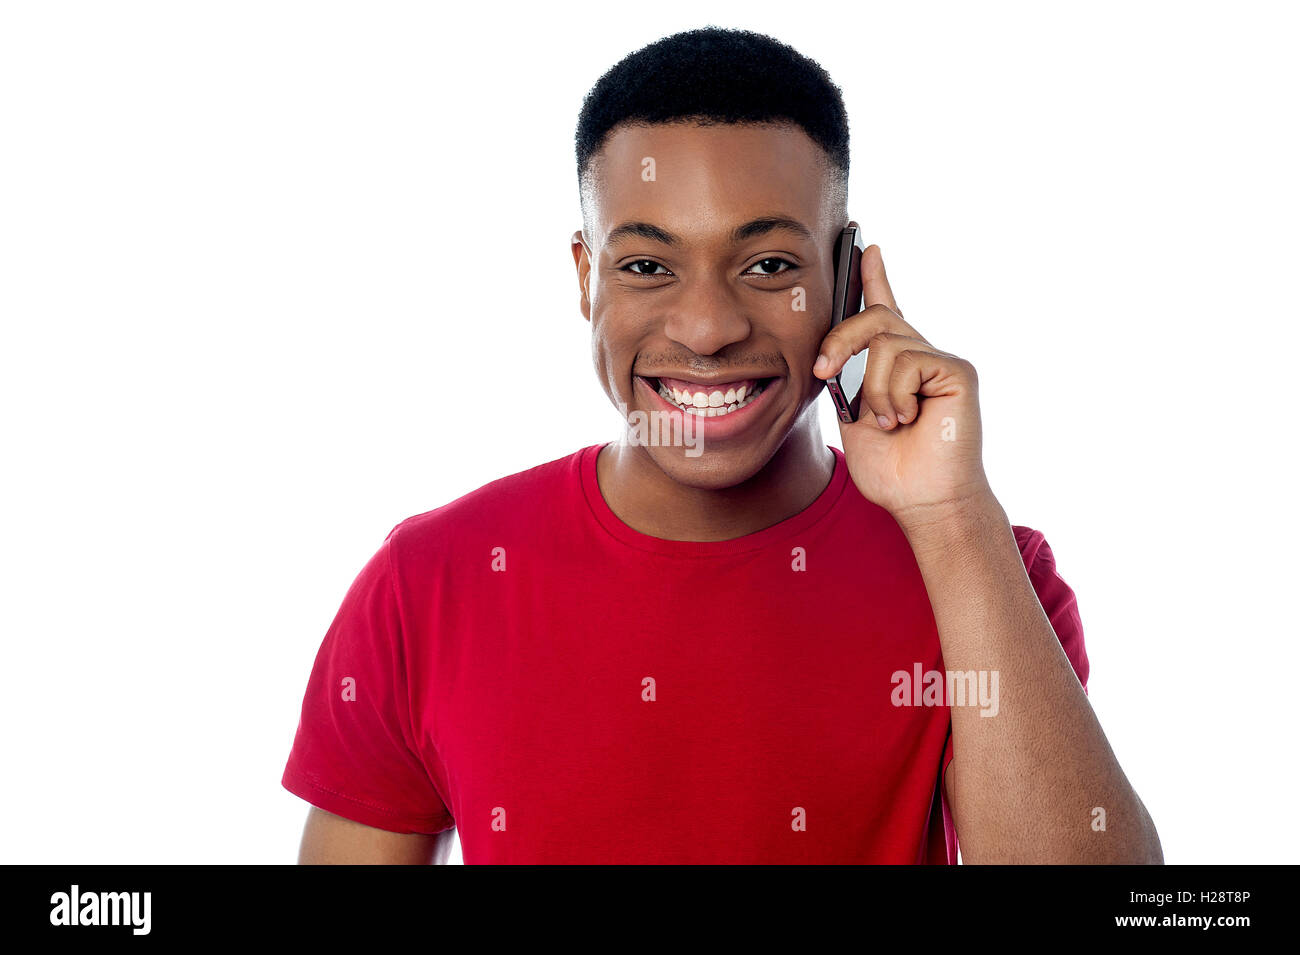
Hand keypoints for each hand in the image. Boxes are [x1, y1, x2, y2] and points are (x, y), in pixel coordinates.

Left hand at [813, 244, 995, 528]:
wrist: (922, 501)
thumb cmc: (891, 469)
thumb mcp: (852, 415)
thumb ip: (846, 378)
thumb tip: (830, 354)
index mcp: (892, 365)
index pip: (883, 309)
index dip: (874, 276)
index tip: (864, 243)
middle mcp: (918, 354)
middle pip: (871, 317)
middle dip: (839, 342)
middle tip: (825, 373)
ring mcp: (939, 361)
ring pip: (883, 343)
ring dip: (871, 390)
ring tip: (887, 422)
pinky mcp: (956, 370)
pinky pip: (906, 361)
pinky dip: (893, 396)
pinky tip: (907, 420)